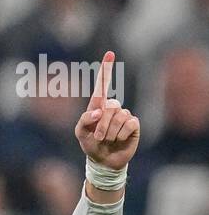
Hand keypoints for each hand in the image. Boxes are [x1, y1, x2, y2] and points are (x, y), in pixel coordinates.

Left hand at [75, 50, 140, 170]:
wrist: (103, 161)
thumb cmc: (91, 145)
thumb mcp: (81, 133)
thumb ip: (84, 120)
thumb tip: (99, 111)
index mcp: (99, 106)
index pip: (102, 85)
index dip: (106, 69)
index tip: (110, 53)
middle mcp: (113, 107)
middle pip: (110, 107)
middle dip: (102, 126)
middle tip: (99, 138)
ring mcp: (124, 115)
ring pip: (119, 117)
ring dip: (111, 133)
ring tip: (109, 141)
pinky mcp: (133, 124)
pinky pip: (129, 124)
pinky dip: (121, 135)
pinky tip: (120, 140)